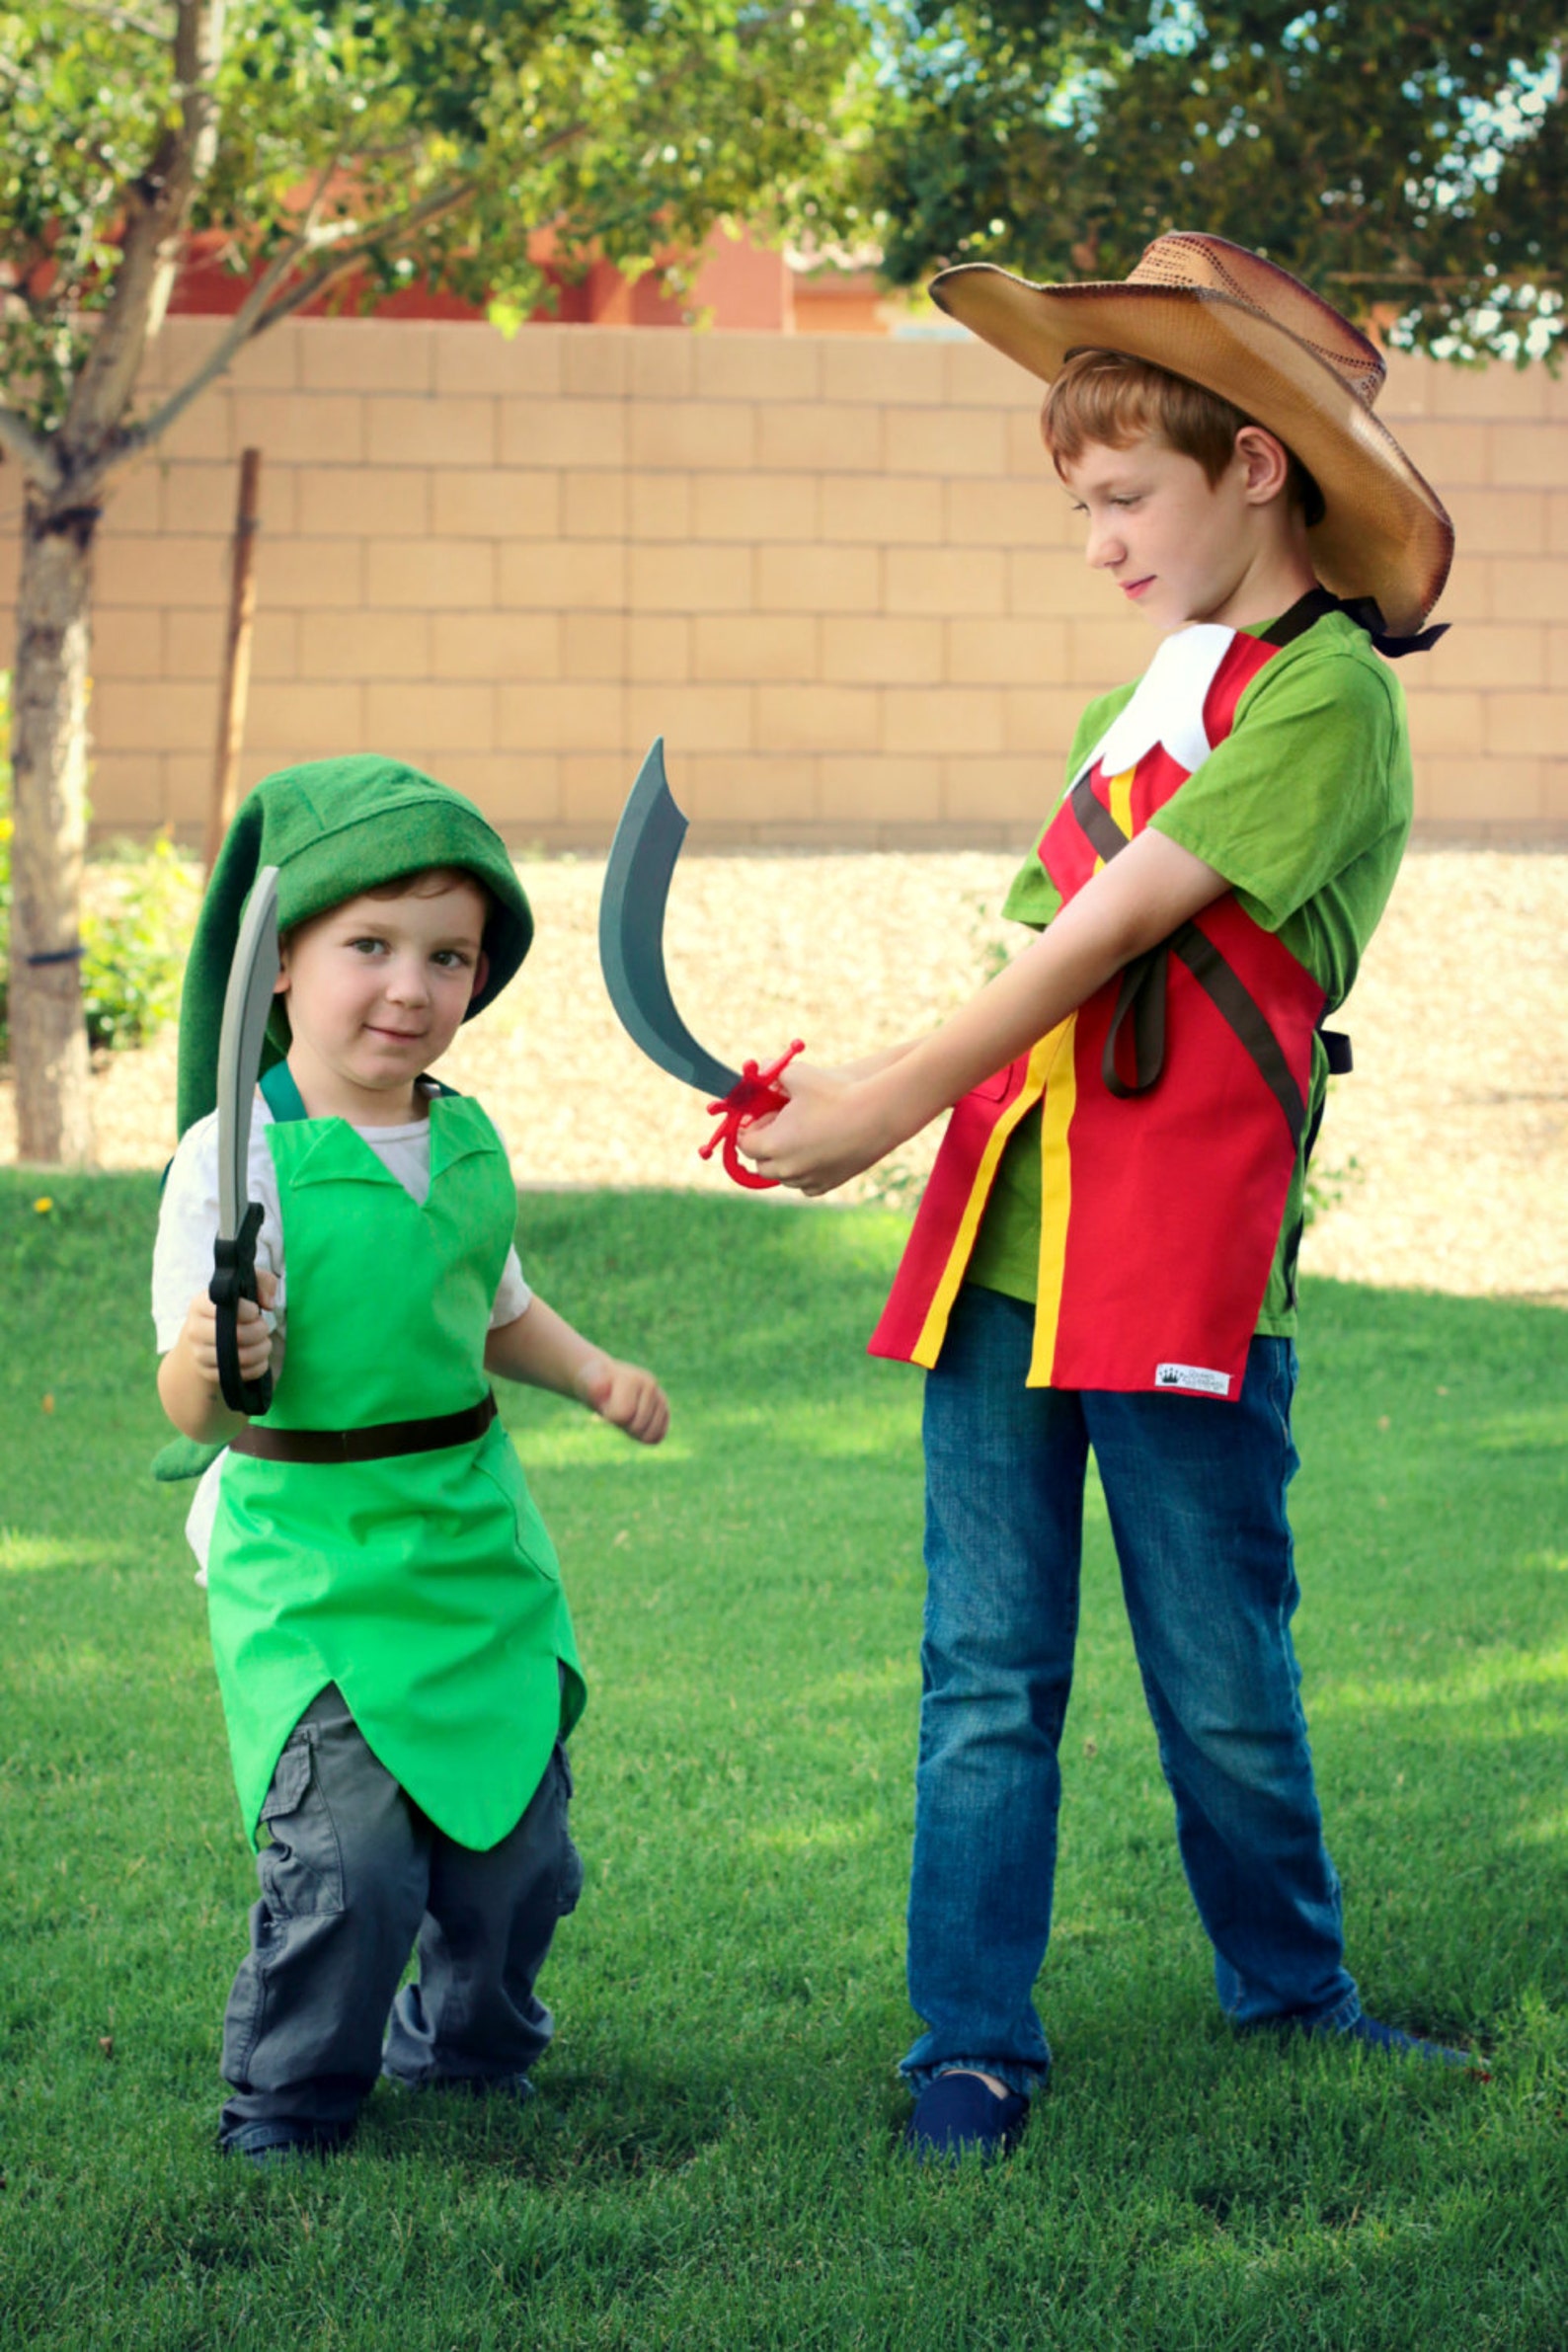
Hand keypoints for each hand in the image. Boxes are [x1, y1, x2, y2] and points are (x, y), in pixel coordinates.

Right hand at [182, 1267, 277, 1395]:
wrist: (198, 1342)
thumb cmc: (227, 1311)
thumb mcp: (241, 1287)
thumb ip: (262, 1281)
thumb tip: (268, 1303)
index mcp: (200, 1304)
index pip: (227, 1306)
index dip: (249, 1310)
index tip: (254, 1311)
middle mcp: (195, 1329)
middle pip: (238, 1335)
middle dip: (260, 1331)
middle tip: (262, 1327)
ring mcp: (200, 1354)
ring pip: (242, 1357)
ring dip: (262, 1350)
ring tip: (263, 1342)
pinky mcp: (208, 1373)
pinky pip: (241, 1374)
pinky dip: (257, 1367)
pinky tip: (259, 1358)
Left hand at [574, 1354, 669, 1445]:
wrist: (602, 1381)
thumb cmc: (592, 1385)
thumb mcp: (587, 1383)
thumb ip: (594, 1385)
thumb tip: (601, 1388)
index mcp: (634, 1379)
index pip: (623, 1415)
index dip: (609, 1416)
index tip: (604, 1404)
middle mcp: (651, 1385)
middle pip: (637, 1428)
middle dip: (622, 1424)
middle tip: (614, 1409)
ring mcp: (661, 1398)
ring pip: (650, 1435)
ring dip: (633, 1432)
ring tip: (625, 1415)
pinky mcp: (664, 1410)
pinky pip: (658, 1436)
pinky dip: (644, 1437)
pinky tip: (635, 1423)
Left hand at [738, 1059, 895, 1195]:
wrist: (877, 1114)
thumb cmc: (836, 1093)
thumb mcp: (798, 1074)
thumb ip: (773, 1072)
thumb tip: (762, 1067)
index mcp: (772, 1144)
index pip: (744, 1144)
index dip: (750, 1128)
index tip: (763, 1115)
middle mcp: (786, 1168)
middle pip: (760, 1165)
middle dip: (764, 1146)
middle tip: (779, 1125)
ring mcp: (807, 1180)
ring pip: (783, 1176)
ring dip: (784, 1160)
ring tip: (800, 1136)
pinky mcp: (828, 1185)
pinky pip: (805, 1184)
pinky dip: (804, 1171)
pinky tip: (816, 1151)